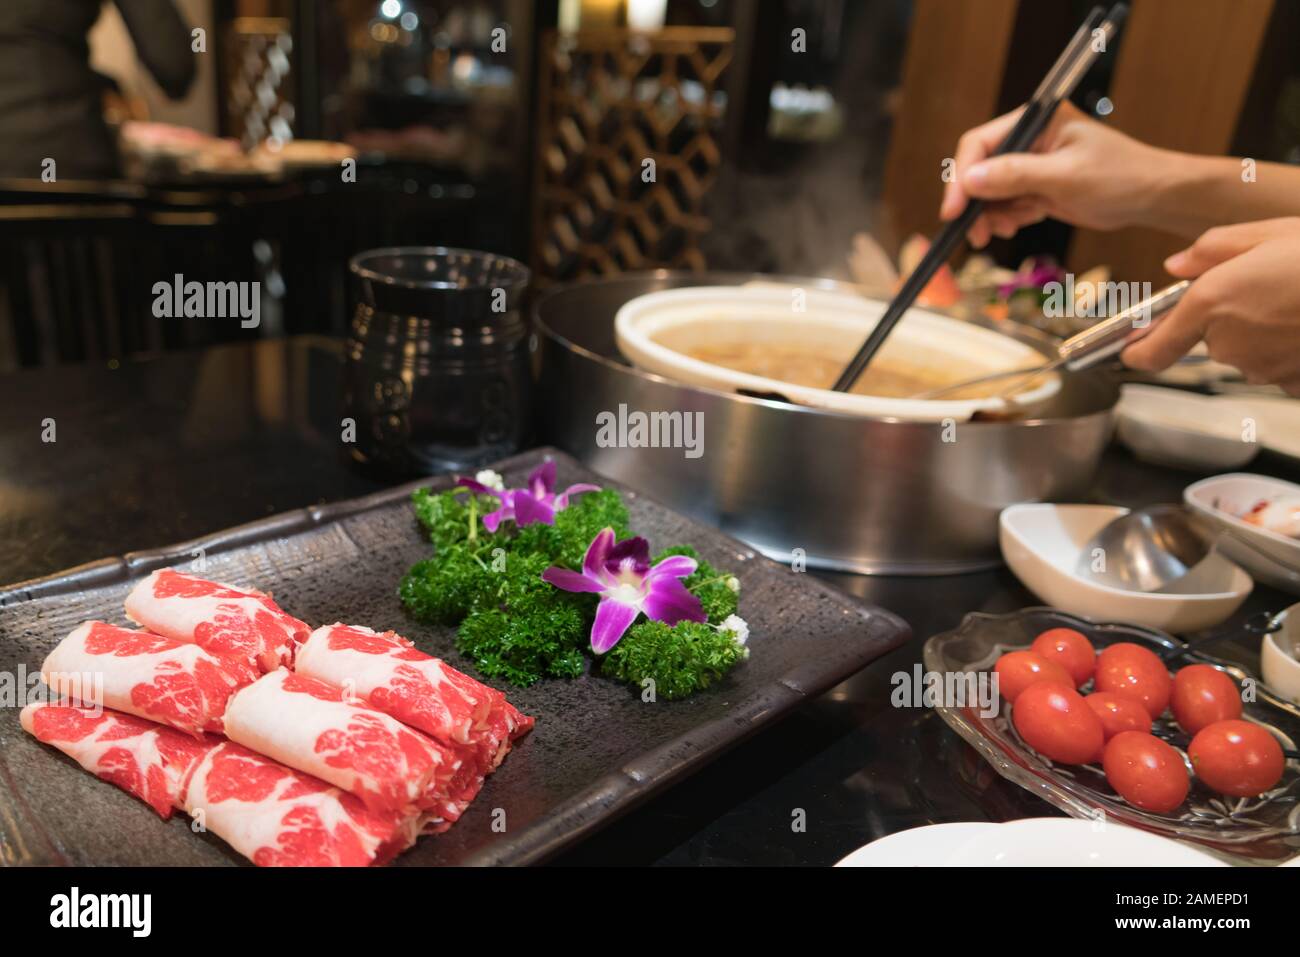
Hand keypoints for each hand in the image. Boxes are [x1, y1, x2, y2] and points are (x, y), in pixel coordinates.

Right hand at [939, 102, 1168, 246]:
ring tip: (1006, 230)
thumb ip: (1016, 175)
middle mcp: (1029, 139)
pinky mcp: (1037, 185)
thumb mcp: (1065, 176)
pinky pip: (1006, 202)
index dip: (963, 176)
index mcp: (1036, 121)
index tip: (956, 209)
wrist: (1150, 197)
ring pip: (990, 191)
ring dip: (991, 214)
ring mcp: (1032, 163)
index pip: (980, 143)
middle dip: (975, 203)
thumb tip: (971, 180)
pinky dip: (1008, 217)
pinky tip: (1024, 221)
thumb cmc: (1119, 176)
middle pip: (980, 169)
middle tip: (977, 233)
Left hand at [1121, 218, 1299, 394]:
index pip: (1153, 349)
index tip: (1130, 351)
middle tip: (1267, 287)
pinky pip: (1280, 368)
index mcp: (1211, 303)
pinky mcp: (1293, 384)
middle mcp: (1229, 342)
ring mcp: (1263, 368)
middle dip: (1229, 318)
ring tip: (1295, 301)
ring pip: (1247, 353)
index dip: (1138, 351)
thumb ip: (1213, 249)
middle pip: (1211, 339)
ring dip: (1263, 333)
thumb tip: (1177, 265)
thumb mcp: (1269, 234)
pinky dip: (1289, 349)